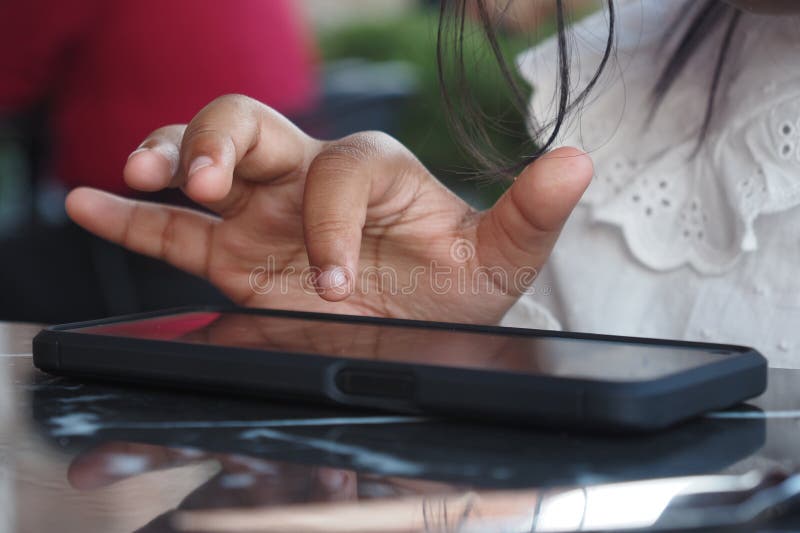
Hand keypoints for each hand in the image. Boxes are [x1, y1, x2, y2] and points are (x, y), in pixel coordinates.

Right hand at [66, 95, 591, 322]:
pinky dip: (128, 218)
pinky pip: (174, 232)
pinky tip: (89, 204)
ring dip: (167, 157)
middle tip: (205, 178)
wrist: (428, 318)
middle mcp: (311, 181)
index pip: (337, 172)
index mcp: (373, 173)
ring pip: (205, 161)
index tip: (333, 279)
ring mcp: (267, 215)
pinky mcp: (237, 256)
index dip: (329, 222)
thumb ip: (530, 211)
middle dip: (218, 140)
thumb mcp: (500, 257)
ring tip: (139, 174)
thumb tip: (578, 161)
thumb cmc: (459, 285)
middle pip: (251, 125)